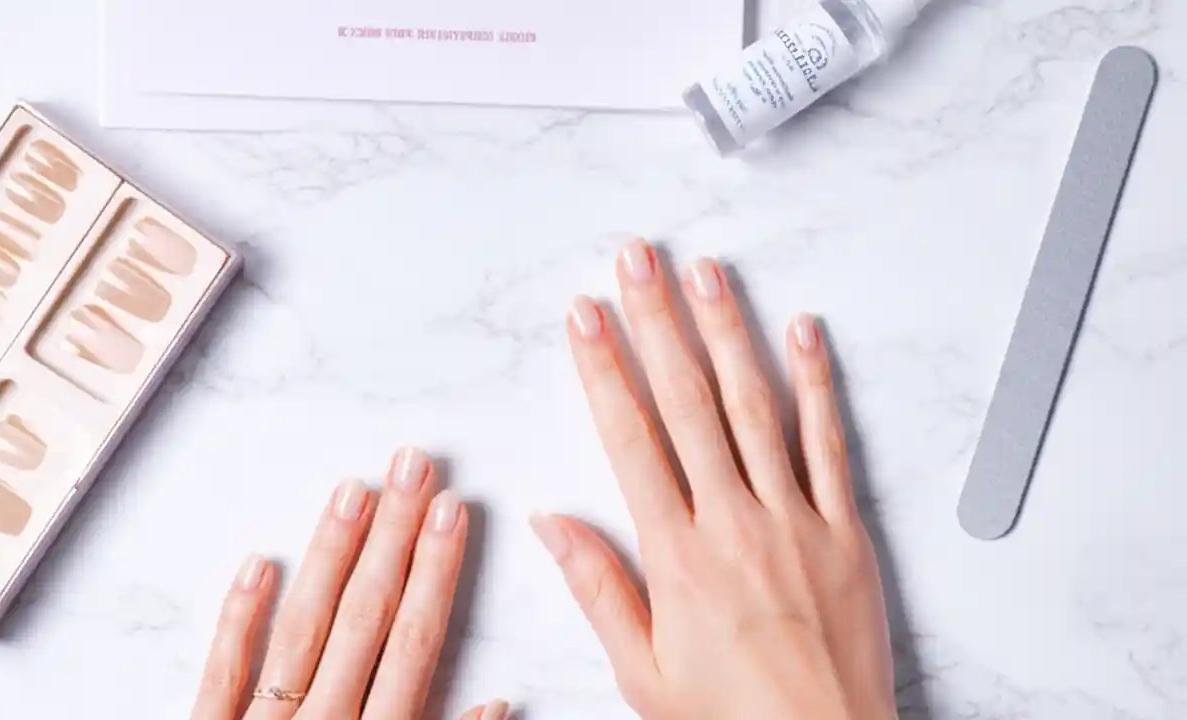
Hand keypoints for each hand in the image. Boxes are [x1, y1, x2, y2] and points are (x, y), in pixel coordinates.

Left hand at [190, 448, 506, 719]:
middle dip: (394, 536)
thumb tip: (497, 706)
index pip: (415, 640)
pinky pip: (223, 672)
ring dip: (330, 555)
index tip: (451, 513)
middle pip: (366, 616)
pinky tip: (260, 563)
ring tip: (351, 491)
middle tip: (411, 469)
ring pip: (302, 628)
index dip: (436, 571)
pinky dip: (240, 617)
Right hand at [534, 240, 894, 718]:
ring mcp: (793, 517)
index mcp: (677, 554)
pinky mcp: (843, 528)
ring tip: (706, 275)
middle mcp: (734, 520)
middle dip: (657, 322)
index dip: (604, 369)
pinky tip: (802, 333)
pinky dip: (817, 383)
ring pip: (754, 406)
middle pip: (687, 402)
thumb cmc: (733, 716)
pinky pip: (828, 443)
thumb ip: (598, 587)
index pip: (630, 438)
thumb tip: (554, 522)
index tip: (586, 318)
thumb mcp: (642, 669)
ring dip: (727, 332)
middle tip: (638, 262)